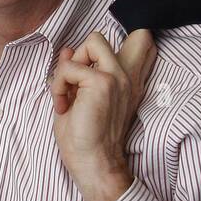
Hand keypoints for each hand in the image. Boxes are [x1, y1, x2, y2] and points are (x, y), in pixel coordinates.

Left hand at [49, 29, 156, 200]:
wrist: (92, 164)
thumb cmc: (84, 140)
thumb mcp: (78, 99)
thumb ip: (77, 72)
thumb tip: (68, 50)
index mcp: (125, 81)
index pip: (141, 40)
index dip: (111, 41)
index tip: (89, 66)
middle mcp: (126, 76)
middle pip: (102, 36)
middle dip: (79, 52)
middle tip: (72, 82)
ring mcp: (117, 77)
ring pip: (91, 41)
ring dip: (69, 67)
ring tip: (66, 95)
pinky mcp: (103, 82)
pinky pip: (69, 67)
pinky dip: (59, 85)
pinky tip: (62, 106)